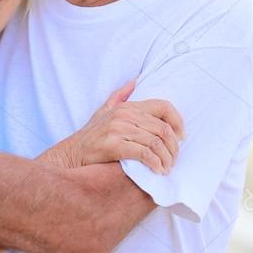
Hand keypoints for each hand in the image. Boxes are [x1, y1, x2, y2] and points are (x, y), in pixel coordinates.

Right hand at [59, 79, 185, 173]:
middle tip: (174, 159)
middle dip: (174, 147)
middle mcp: (124, 115)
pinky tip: (157, 170)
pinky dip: (155, 163)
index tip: (181, 137)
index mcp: (127, 107)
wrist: (71, 155)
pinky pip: (144, 153)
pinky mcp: (114, 145)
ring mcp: (118, 129)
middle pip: (162, 128)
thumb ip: (119, 96)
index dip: (178, 121)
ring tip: (166, 168)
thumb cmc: (90, 136)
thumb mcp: (104, 111)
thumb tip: (133, 82)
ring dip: (166, 158)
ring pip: (156, 142)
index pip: (163, 106)